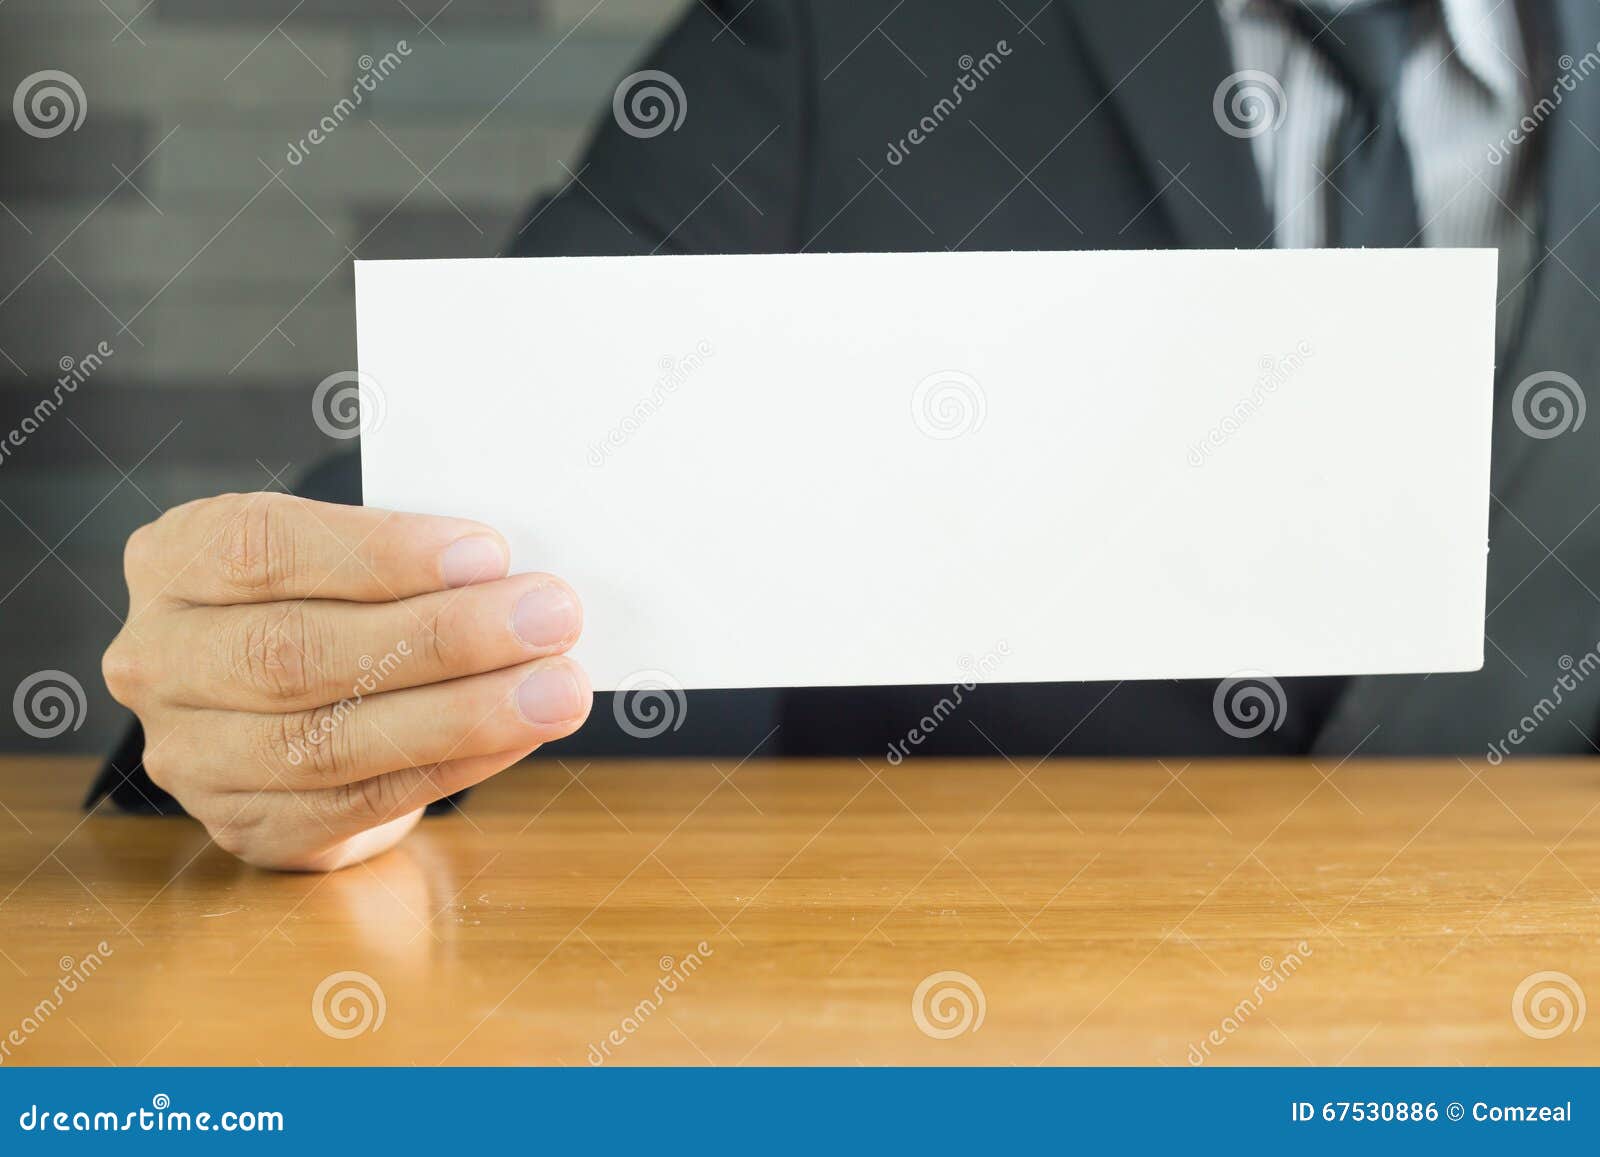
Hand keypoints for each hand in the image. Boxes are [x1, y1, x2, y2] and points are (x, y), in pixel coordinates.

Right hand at [101, 492, 591, 870]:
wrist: (292, 698)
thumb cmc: (335, 599)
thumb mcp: (346, 552)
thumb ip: (409, 559)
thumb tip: (520, 580)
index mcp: (177, 559)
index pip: (267, 547)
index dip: (381, 553)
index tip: (489, 552)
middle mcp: (161, 659)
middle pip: (297, 653)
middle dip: (442, 637)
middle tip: (552, 618)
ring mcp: (193, 754)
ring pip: (328, 741)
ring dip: (463, 714)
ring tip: (558, 688)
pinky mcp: (248, 826)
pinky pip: (357, 803)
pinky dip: (453, 765)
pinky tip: (520, 734)